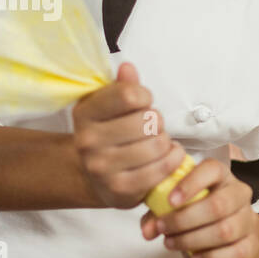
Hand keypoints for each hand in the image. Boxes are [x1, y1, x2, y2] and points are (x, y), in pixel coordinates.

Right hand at [72, 62, 185, 208]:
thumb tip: (128, 67)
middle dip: (157, 122)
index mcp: (85, 113)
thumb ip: (123, 87)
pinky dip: (173, 159)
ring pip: (157, 144)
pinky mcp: (121, 189)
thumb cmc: (111, 135)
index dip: (144, 96)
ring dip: (166, 141)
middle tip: (153, 127)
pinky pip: (162, 168)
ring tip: (157, 142)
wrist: (96, 178)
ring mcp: (102, 167)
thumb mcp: (110, 107)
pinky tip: (168, 156)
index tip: (143, 103)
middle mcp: (88, 141)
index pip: (128, 95)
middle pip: (147, 120)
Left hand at [139, 157, 258, 257]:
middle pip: (218, 205)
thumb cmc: (199, 214)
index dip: (190, 184)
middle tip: (163, 229)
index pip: (212, 170)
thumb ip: (158, 214)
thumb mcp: (177, 207)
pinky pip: (234, 253)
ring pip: (224, 231)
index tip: (170, 201)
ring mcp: (248, 219)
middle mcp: (239, 193)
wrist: (231, 236)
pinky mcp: (251, 244)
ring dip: (193, 240)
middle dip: (184, 220)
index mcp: (220, 176)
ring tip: (171, 244)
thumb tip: (148, 231)